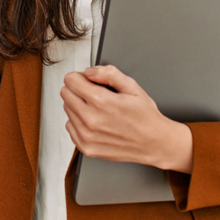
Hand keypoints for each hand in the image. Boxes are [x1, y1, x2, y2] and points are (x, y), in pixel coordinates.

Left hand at [61, 64, 193, 172]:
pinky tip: (96, 122)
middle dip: (78, 90)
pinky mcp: (87, 148)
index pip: (70, 80)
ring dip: (78, 106)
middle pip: (65, 94)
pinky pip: (70, 127)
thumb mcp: (132, 86)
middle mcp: (91, 120)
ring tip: (99, 110)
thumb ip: (108, 73)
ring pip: (67, 110)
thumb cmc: (145, 117)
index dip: (81, 77)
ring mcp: (87, 136)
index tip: (89, 81)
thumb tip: (89, 71)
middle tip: (95, 94)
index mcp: (101, 102)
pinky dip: (79, 122)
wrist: (154, 143)